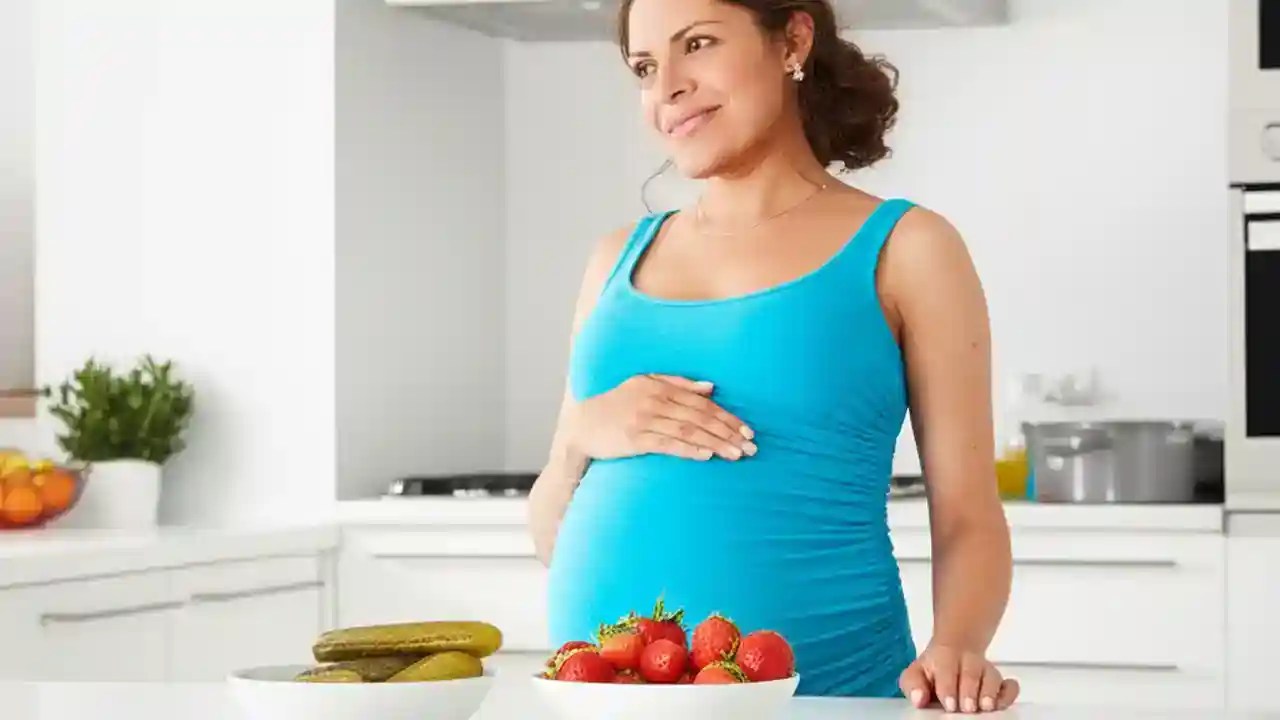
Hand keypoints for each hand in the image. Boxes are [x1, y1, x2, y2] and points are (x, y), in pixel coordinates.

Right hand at [571, 374, 755, 461]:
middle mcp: (654, 400)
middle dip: (728, 432)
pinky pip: (667, 444)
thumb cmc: (617, 406)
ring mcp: (644, 419)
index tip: (747, 430)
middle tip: (750, 446)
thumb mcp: (645, 386)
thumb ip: (678, 384)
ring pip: (688, 430)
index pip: (702, 403)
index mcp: (659, 386)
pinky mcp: (634, 438)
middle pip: (699, 416)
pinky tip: (706, 455)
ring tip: (736, 454)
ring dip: (715, 443)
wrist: (582, 425)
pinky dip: (689, 449)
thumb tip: (712, 388)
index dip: (727, 417)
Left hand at [899, 644, 1018, 713]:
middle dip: (970, 690)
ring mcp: (987, 671)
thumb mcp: (916, 674)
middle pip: (971, 672)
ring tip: (986, 706)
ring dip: (990, 692)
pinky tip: (1002, 703)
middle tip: (967, 707)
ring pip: (992, 677)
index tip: (948, 703)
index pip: (946, 669)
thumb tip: (918, 699)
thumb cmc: (934, 670)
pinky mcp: (1000, 682)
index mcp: (944, 657)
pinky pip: (1010, 686)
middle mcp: (968, 662)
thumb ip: (913, 685)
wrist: (955, 650)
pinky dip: (1009, 694)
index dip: (948, 686)